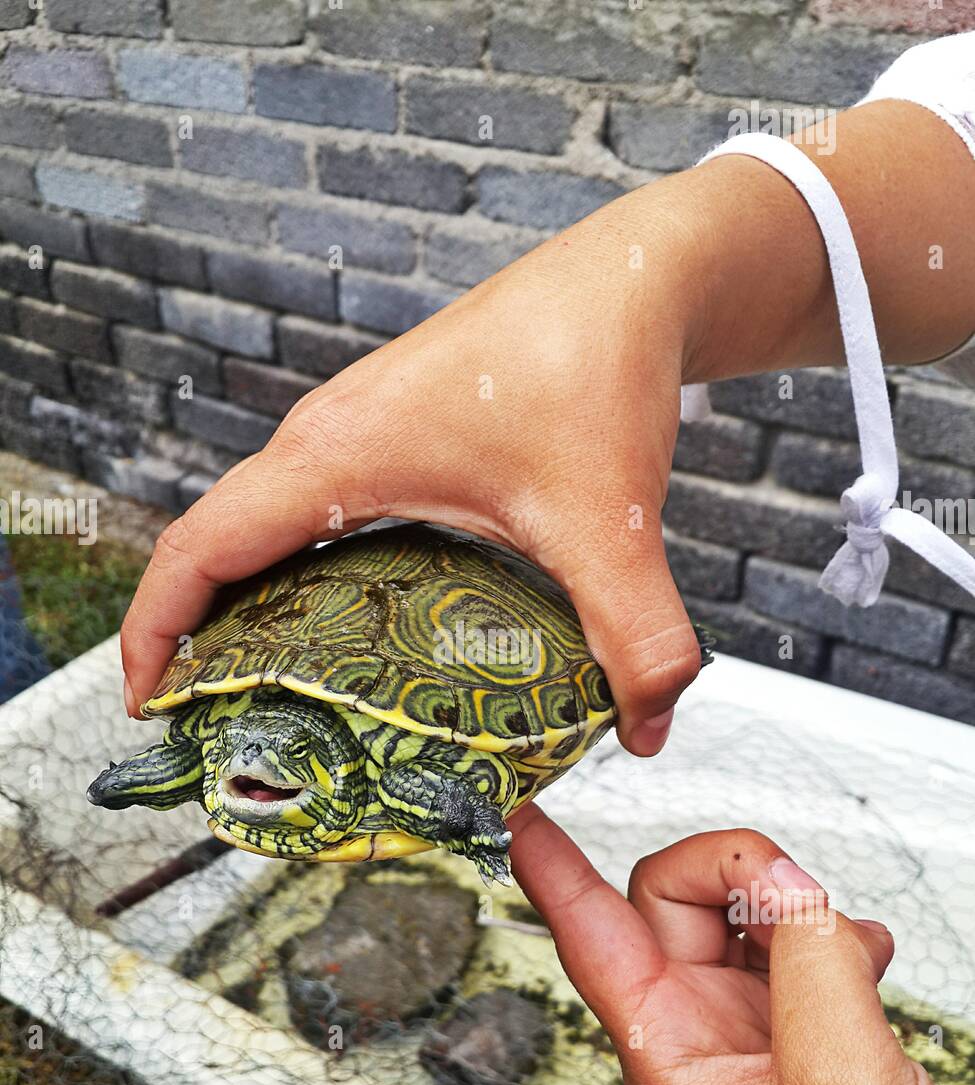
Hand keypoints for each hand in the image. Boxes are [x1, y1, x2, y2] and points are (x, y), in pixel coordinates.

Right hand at [120, 185, 711, 753]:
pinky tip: (350, 632)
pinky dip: (302, 575)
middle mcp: (327, 441)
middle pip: (219, 545)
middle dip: (196, 635)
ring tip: (267, 698)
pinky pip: (313, 514)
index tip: (150, 705)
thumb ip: (634, 634)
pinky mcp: (393, 436)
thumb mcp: (607, 519)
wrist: (633, 276)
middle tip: (214, 728)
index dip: (158, 630)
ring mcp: (356, 434)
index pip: (202, 547)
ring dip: (247, 605)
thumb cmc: (598, 363)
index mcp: (338, 456)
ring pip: (266, 529)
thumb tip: (648, 732)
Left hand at [510, 809, 974, 1084]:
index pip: (588, 937)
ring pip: (739, 915)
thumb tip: (786, 880)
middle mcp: (696, 1032)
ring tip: (845, 946)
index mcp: (669, 1052)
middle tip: (790, 886)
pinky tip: (867, 960)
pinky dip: (836, 937)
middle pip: (672, 901)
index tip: (519, 816)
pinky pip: (798, 946)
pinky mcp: (800, 1031)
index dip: (551, 869)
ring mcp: (748, 1030)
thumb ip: (807, 963)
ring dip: (792, 909)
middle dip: (727, 871)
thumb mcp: (836, 1082)